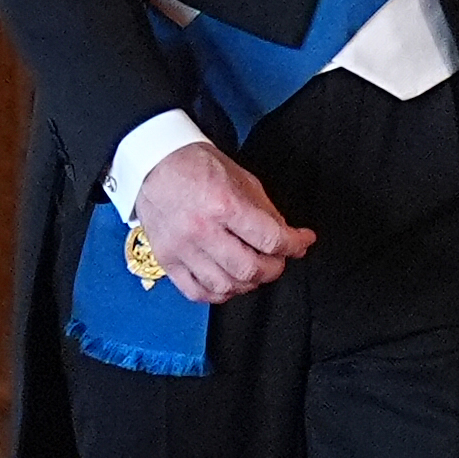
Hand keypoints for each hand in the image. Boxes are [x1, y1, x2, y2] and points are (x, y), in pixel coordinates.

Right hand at [132, 141, 314, 305]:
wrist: (155, 163)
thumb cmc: (197, 166)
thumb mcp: (242, 178)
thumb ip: (266, 211)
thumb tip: (288, 237)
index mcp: (224, 204)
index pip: (270, 239)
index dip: (295, 244)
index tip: (302, 241)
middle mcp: (201, 230)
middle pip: (249, 269)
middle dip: (274, 268)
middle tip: (278, 259)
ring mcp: (181, 248)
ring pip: (224, 286)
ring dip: (248, 284)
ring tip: (254, 271)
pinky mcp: (166, 259)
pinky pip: (196, 292)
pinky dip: (218, 294)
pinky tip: (228, 282)